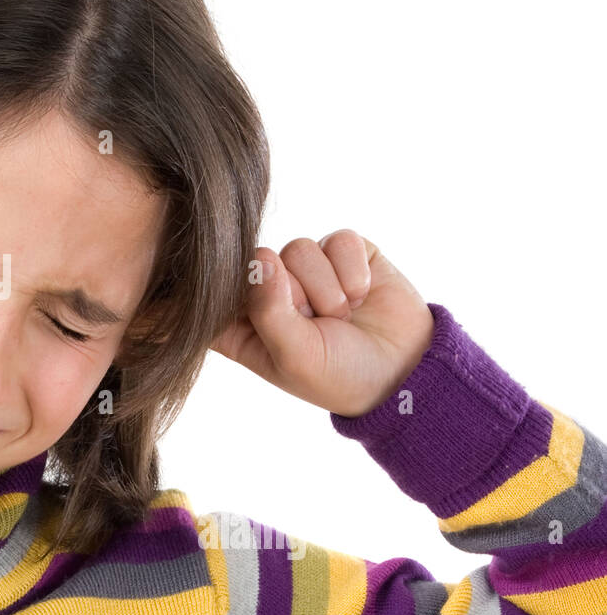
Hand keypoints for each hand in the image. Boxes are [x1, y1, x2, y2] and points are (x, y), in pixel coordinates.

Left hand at [209, 230, 434, 417]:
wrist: (405, 371)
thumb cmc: (340, 374)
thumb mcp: (294, 356)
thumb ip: (268, 310)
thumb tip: (262, 258)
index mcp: (240, 324)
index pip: (209, 293)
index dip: (224, 293)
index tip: (258, 312)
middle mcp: (267, 290)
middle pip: (259, 262)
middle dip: (295, 297)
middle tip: (317, 325)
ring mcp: (303, 267)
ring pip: (299, 249)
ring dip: (328, 290)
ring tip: (343, 316)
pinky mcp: (340, 250)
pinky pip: (338, 240)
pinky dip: (354, 272)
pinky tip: (363, 296)